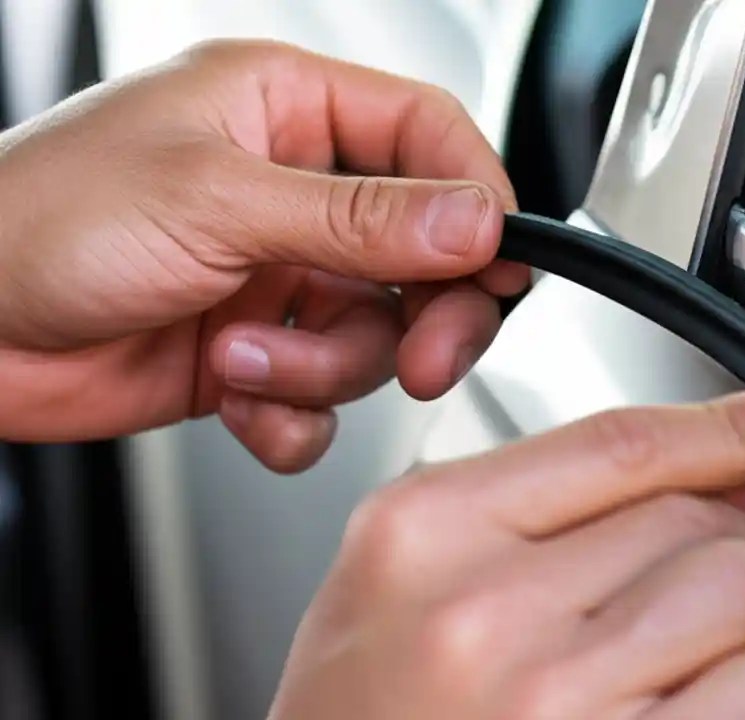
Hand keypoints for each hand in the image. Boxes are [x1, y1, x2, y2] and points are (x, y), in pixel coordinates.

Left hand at [0, 40, 528, 470]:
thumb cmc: (35, 222)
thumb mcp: (215, 201)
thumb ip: (361, 217)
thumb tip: (474, 220)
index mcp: (285, 112)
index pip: (430, 138)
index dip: (478, 200)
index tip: (500, 264)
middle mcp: (292, 192)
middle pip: (427, 251)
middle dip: (427, 313)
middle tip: (424, 356)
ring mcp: (278, 276)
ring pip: (376, 335)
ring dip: (320, 367)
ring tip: (247, 359)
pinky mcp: (258, 352)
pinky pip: (325, 398)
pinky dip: (291, 415)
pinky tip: (237, 398)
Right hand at [269, 382, 744, 719]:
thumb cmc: (368, 716)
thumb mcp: (418, 579)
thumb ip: (559, 509)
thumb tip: (736, 470)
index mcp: (425, 534)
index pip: (622, 445)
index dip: (737, 424)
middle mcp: (480, 614)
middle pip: (700, 525)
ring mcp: (546, 705)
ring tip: (730, 648)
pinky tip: (721, 702)